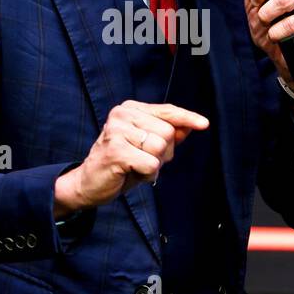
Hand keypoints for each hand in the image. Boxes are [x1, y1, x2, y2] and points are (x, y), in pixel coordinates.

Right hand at [53, 101, 208, 217]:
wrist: (88, 183)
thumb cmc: (121, 164)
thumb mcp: (147, 147)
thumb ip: (168, 135)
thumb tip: (191, 126)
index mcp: (130, 109)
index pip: (167, 111)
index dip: (187, 118)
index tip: (204, 124)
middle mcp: (122, 115)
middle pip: (168, 132)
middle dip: (164, 153)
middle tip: (142, 159)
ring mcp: (117, 131)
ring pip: (160, 147)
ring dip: (154, 164)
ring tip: (135, 166)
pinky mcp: (116, 150)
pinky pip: (151, 164)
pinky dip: (146, 174)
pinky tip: (130, 173)